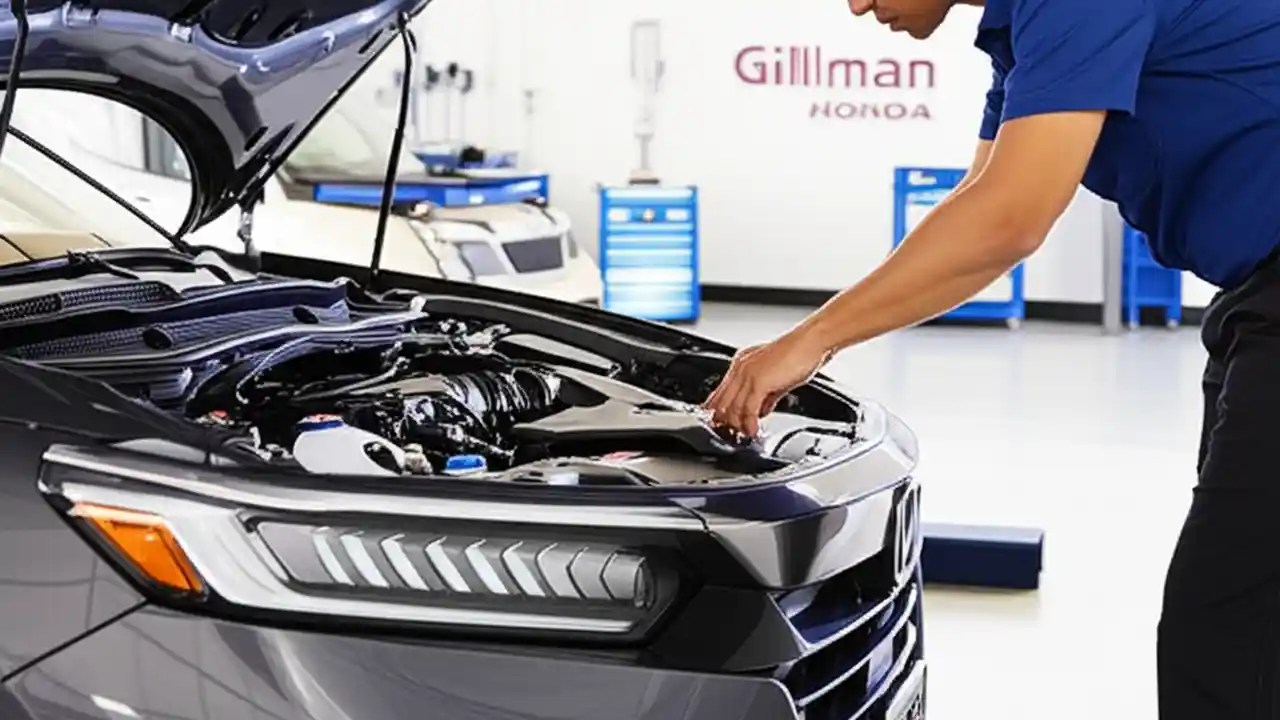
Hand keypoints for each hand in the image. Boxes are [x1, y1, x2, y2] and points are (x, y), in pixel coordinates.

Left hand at [703, 329, 832, 437]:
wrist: (811, 341)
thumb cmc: (799, 354)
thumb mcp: (777, 379)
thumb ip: (766, 396)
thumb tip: (761, 411)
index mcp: (742, 364)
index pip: (721, 393)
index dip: (720, 412)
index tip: (724, 426)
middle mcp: (740, 368)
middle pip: (722, 402)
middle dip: (727, 422)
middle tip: (734, 435)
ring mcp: (747, 374)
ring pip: (733, 408)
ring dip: (738, 426)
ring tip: (746, 436)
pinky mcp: (758, 381)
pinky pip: (748, 409)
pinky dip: (749, 424)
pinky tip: (754, 430)